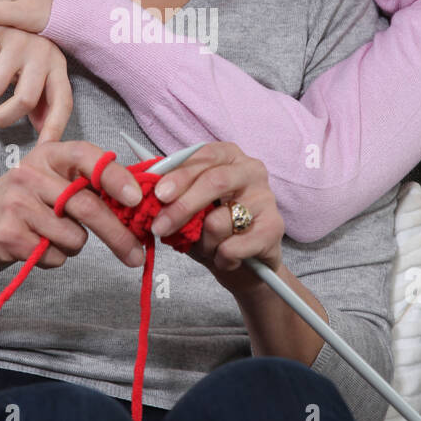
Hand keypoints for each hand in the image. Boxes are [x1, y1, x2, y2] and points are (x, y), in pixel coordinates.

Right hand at [0, 25, 72, 141]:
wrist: (6, 8)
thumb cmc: (22, 53)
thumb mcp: (37, 75)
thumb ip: (41, 105)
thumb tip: (43, 137)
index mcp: (57, 67)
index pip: (63, 101)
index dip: (55, 126)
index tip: (45, 147)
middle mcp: (42, 53)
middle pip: (24, 101)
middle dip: (1, 118)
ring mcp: (19, 42)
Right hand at [0, 140, 145, 272]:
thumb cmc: (18, 206)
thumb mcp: (47, 182)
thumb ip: (83, 184)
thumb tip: (134, 200)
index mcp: (48, 155)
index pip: (88, 157)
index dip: (116, 176)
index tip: (136, 198)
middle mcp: (31, 174)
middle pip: (88, 207)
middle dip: (118, 236)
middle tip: (136, 254)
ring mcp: (18, 203)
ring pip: (75, 238)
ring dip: (72, 246)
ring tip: (49, 236)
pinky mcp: (9, 234)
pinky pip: (55, 256)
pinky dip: (52, 259)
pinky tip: (34, 246)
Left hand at [149, 141, 284, 293]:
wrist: (245, 264)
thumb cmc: (211, 228)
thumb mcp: (188, 208)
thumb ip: (171, 195)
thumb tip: (145, 190)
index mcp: (228, 156)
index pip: (202, 158)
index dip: (178, 176)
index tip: (158, 195)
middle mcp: (251, 170)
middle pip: (214, 182)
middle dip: (182, 207)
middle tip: (160, 227)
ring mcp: (266, 197)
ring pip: (219, 221)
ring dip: (203, 243)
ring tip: (208, 247)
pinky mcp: (275, 227)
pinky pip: (233, 246)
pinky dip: (221, 259)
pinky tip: (225, 258)